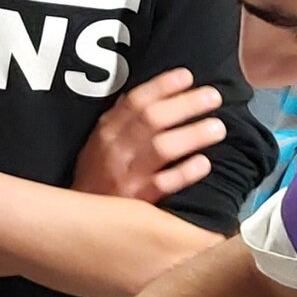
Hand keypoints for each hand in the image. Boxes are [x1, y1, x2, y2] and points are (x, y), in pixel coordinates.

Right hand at [75, 68, 226, 201]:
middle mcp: (116, 150)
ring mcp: (127, 176)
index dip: (162, 86)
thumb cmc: (99, 175)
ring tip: (217, 127)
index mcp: (107, 131)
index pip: (135, 101)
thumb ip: (124, 119)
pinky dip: (186, 172)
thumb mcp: (102, 142)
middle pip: (152, 119)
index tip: (188, 76)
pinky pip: (165, 184)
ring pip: (161, 149)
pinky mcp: (138, 202)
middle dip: (186, 105)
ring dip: (192, 135)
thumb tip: (158, 93)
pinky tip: (204, 163)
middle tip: (214, 97)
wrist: (79, 220)